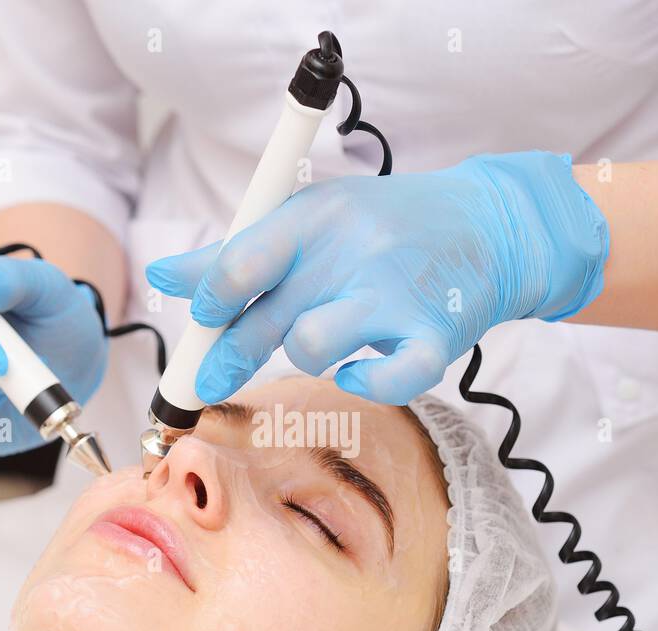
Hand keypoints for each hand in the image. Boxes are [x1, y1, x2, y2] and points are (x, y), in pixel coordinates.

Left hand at [146, 151, 607, 404]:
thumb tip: (165, 274)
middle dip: (225, 357)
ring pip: (314, 348)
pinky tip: (356, 372)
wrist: (492, 226)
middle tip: (205, 381)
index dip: (207, 302)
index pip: (241, 262)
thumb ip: (238, 252)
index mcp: (317, 218)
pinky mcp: (436, 337)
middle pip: (267, 318)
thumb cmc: (386, 225)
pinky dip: (364, 386)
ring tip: (317, 343)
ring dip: (304, 357)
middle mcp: (355, 253)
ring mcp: (397, 297)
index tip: (196, 326)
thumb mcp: (311, 219)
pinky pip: (388, 382)